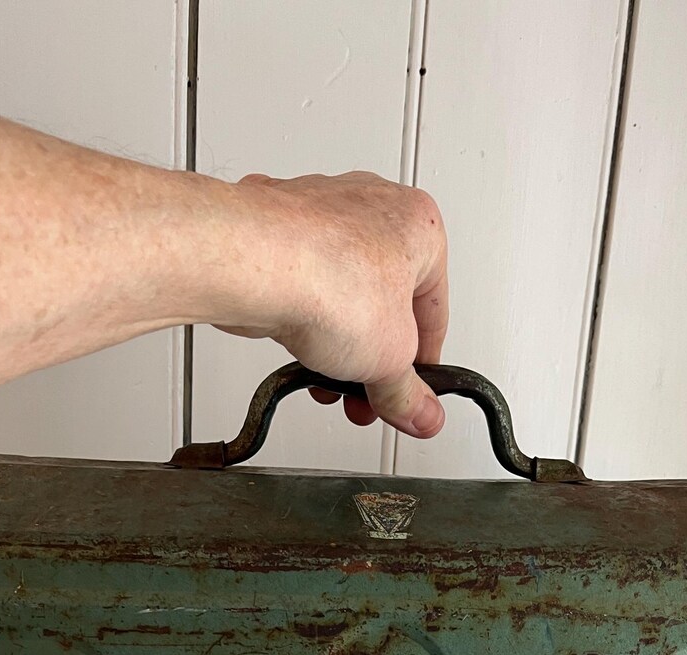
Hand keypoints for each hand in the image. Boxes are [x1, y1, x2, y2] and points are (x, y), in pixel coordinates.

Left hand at [220, 171, 448, 437]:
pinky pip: (304, 287)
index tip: (412, 395)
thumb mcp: (390, 360)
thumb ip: (408, 394)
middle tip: (367, 396)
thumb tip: (422, 413)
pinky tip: (300, 351)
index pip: (434, 311)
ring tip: (329, 382)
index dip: (424, 365)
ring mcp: (322, 215)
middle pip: (386, 304)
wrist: (251, 266)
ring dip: (340, 348)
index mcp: (419, 226)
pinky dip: (305, 322)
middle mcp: (373, 209)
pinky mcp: (279, 233)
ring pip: (343, 297)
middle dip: (375, 362)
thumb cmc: (326, 282)